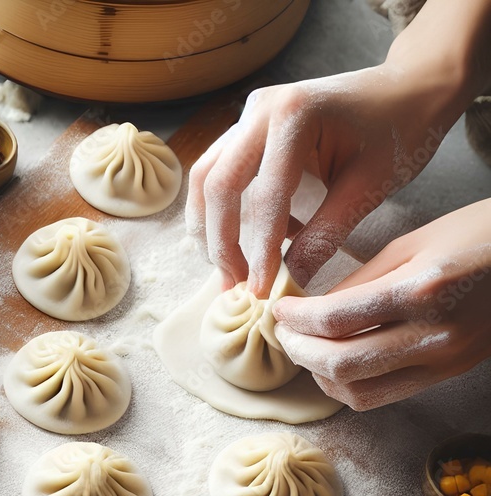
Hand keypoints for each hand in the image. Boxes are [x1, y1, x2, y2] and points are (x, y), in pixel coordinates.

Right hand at [186, 65, 454, 297]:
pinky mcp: (247, 127)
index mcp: (295, 115)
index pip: (264, 196)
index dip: (260, 250)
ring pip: (206, 178)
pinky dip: (225, 210)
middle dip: (222, 243)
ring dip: (210, 228)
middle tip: (237, 283)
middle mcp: (262, 108)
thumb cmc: (398, 131)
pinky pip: (218, 172)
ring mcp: (249, 114)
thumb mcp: (368, 189)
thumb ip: (325, 236)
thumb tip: (291, 283)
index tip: (262, 290)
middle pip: (217, 185)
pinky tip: (252, 239)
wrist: (409, 86)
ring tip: (229, 268)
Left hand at [271, 200, 490, 409]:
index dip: (295, 319)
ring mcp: (444, 360)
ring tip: (305, 350)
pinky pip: (382, 396)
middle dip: (299, 352)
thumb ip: (358, 280)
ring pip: (357, 393)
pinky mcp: (448, 374)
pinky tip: (335, 364)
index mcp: (421, 289)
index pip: (335, 319)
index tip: (279, 310)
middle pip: (340, 365)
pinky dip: (348, 386)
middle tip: (284, 333)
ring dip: (319, 376)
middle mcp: (434, 333)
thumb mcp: (413, 242)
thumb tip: (310, 309)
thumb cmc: (479, 234)